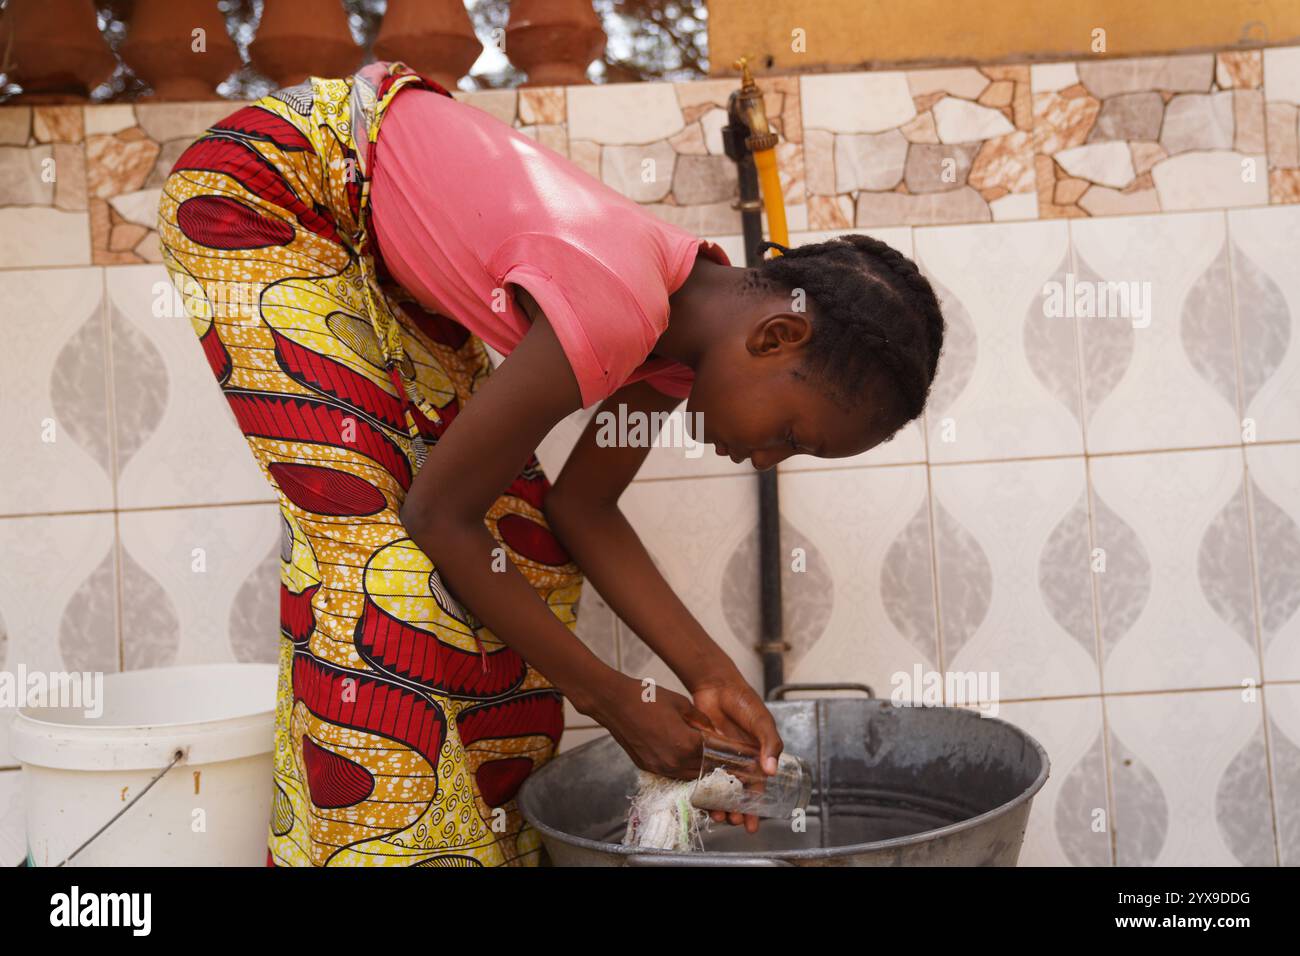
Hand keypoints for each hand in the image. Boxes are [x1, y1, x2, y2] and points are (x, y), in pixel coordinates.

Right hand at [584, 673, 716, 779]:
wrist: (615, 704)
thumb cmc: (647, 699)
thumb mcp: (681, 703)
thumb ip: (700, 719)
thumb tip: (711, 730)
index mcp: (685, 745)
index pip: (713, 755)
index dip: (724, 753)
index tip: (734, 753)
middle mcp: (674, 762)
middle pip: (702, 770)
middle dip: (713, 764)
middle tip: (722, 758)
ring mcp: (659, 767)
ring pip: (687, 776)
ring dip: (697, 769)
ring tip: (705, 759)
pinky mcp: (648, 767)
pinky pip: (672, 773)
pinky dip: (681, 768)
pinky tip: (684, 757)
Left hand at [689, 671, 783, 833]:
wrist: (716, 685)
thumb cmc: (745, 701)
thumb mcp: (762, 721)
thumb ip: (769, 744)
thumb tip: (771, 771)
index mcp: (757, 758)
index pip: (757, 789)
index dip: (756, 807)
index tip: (752, 825)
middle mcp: (739, 762)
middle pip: (737, 794)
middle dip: (736, 811)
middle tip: (732, 822)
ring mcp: (720, 759)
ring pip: (720, 789)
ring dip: (719, 804)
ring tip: (716, 816)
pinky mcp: (703, 754)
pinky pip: (703, 776)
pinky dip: (703, 789)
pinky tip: (700, 799)